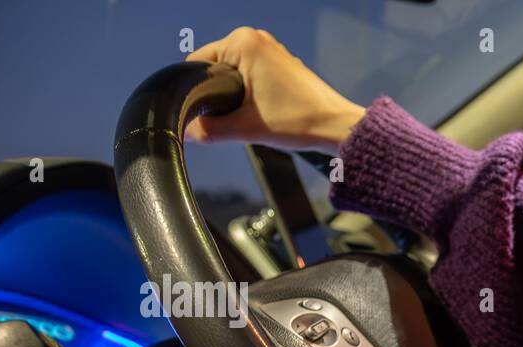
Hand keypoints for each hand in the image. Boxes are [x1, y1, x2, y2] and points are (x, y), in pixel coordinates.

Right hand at [183, 27, 365, 149]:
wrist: (336, 127)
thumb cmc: (299, 121)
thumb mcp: (245, 128)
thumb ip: (209, 129)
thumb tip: (186, 132)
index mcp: (242, 42)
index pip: (198, 63)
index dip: (196, 91)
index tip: (205, 113)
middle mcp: (255, 37)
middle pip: (215, 69)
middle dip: (217, 95)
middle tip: (235, 118)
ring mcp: (270, 49)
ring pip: (233, 74)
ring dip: (234, 96)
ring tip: (251, 116)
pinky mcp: (280, 63)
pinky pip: (250, 76)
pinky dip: (249, 94)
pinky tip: (261, 111)